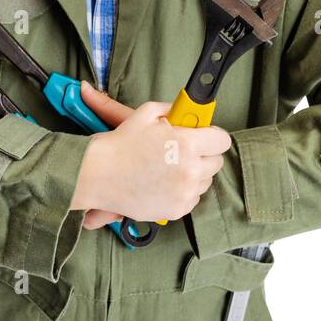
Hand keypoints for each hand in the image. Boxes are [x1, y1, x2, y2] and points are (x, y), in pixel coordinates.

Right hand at [73, 80, 230, 223]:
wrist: (98, 175)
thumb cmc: (122, 142)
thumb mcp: (149, 113)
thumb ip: (175, 110)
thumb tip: (189, 111)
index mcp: (187, 144)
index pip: (222, 141)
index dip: (212, 136)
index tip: (204, 136)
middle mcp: (190, 170)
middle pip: (216, 162)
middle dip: (204, 154)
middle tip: (185, 151)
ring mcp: (184, 193)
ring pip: (205, 181)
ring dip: (194, 173)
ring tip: (171, 167)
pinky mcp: (176, 210)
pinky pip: (193, 198)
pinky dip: (183, 191)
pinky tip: (165, 182)